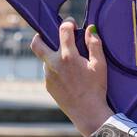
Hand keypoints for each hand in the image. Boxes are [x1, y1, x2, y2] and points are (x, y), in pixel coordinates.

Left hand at [31, 18, 112, 136]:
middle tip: (47, 35)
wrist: (87, 112)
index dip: (67, 23)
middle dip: (39, 36)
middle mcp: (53, 64)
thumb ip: (94, 44)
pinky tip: (69, 78)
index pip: (63, 30)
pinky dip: (56, 70)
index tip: (71, 24)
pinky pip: (49, 73)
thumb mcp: (100, 65)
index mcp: (67, 56)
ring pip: (46, 60)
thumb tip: (90, 29)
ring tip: (69, 64)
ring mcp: (48, 75)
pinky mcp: (48, 85)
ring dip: (54, 57)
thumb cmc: (96, 88)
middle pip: (37, 44)